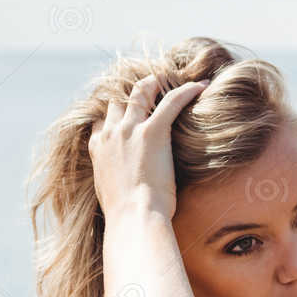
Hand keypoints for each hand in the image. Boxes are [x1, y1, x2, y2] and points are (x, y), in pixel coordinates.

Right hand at [88, 73, 207, 220]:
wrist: (134, 217)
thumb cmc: (126, 215)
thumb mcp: (110, 193)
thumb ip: (114, 179)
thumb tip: (124, 188)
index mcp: (97, 147)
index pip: (102, 119)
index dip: (115, 112)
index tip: (127, 111)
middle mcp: (110, 133)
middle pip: (119, 100)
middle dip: (133, 92)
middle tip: (150, 87)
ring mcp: (130, 129)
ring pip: (141, 92)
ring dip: (155, 83)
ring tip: (168, 78)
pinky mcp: (153, 132)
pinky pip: (171, 101)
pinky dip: (186, 91)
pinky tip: (200, 86)